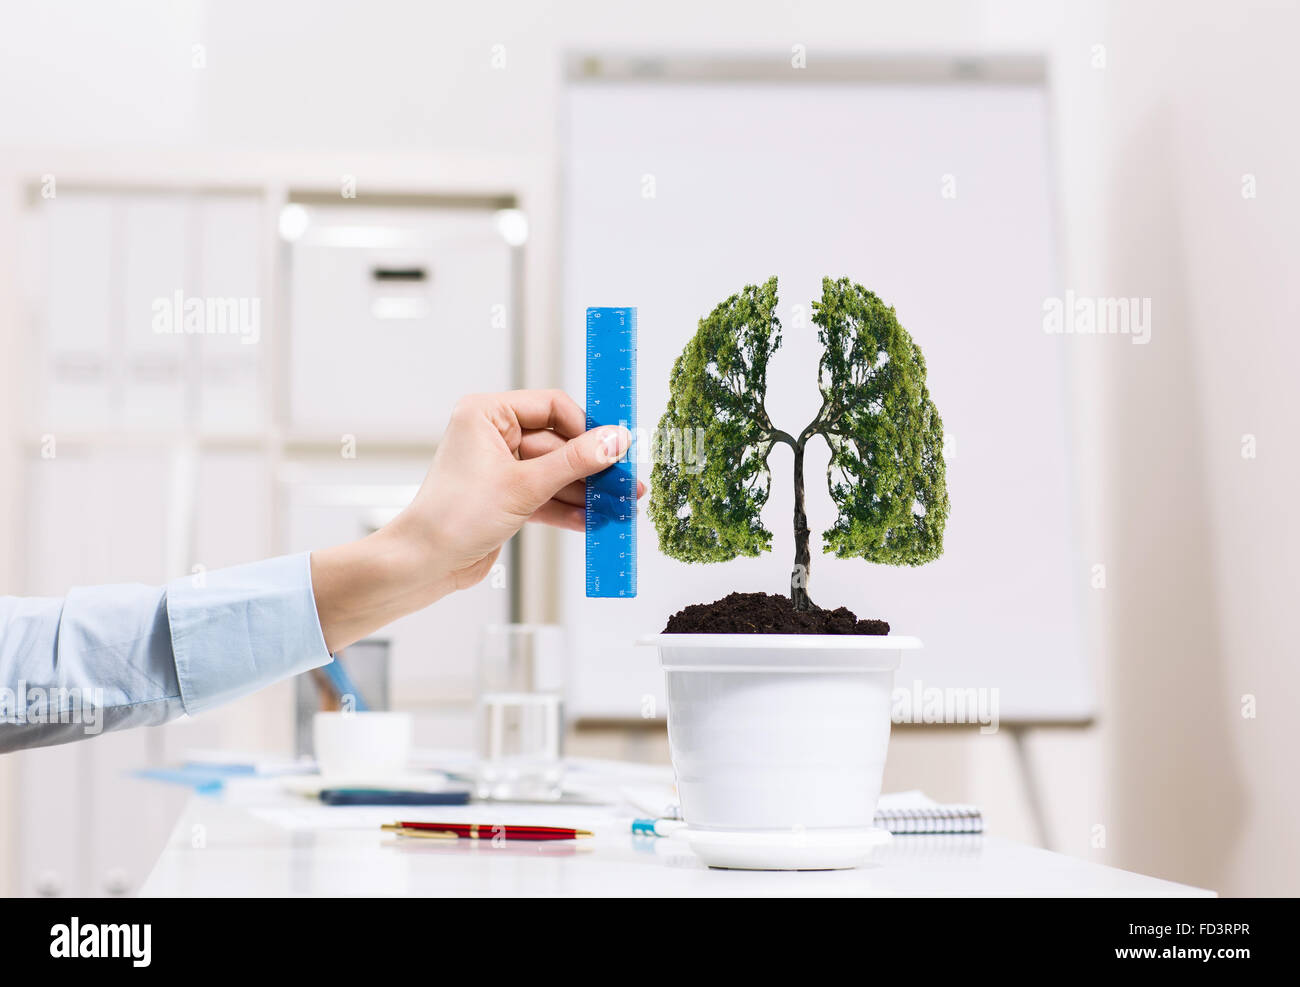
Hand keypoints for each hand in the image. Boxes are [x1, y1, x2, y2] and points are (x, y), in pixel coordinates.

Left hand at [310, 390, 641, 651]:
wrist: (425, 564)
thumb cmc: (454, 517)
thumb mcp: (524, 485)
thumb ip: (575, 461)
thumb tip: (614, 440)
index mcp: (487, 414)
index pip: (552, 406)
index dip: (586, 428)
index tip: (615, 448)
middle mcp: (493, 435)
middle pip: (559, 442)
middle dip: (592, 468)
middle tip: (625, 484)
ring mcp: (500, 467)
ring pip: (555, 472)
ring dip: (585, 492)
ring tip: (618, 507)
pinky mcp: (505, 496)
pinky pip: (546, 494)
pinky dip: (568, 508)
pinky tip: (594, 520)